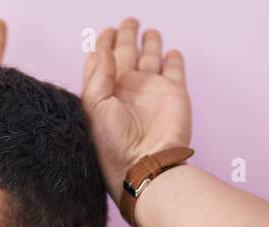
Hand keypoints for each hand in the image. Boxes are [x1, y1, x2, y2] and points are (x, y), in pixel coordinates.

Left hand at [81, 19, 191, 203]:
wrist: (145, 163)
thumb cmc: (113, 144)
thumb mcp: (94, 107)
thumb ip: (98, 75)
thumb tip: (102, 48)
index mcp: (105, 91)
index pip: (101, 62)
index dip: (102, 46)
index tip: (103, 34)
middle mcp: (127, 89)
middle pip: (126, 54)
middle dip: (125, 36)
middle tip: (127, 22)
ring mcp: (151, 89)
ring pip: (150, 58)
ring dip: (149, 44)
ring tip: (146, 31)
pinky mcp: (174, 92)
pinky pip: (174, 70)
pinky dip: (173, 60)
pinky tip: (170, 52)